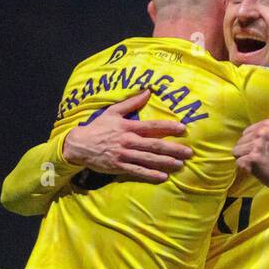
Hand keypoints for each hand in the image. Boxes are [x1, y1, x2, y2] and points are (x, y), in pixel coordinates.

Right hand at [62, 90, 192, 181]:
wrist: (79, 145)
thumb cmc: (98, 128)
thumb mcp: (112, 111)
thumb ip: (131, 102)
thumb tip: (148, 91)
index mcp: (128, 127)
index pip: (152, 126)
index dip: (168, 127)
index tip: (183, 129)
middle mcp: (128, 141)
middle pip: (154, 145)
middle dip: (173, 149)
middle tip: (189, 152)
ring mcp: (124, 155)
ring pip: (148, 159)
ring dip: (166, 162)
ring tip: (180, 164)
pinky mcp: (119, 167)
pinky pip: (138, 172)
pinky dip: (150, 174)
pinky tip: (163, 176)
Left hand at [233, 120, 268, 209]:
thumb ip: (260, 133)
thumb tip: (241, 136)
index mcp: (268, 124)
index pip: (246, 133)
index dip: (252, 144)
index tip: (265, 150)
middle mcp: (262, 132)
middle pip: (239, 142)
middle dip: (247, 152)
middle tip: (263, 159)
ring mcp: (257, 145)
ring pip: (236, 152)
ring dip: (245, 160)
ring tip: (260, 163)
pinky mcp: (252, 158)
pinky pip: (238, 163)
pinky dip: (246, 169)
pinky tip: (258, 169)